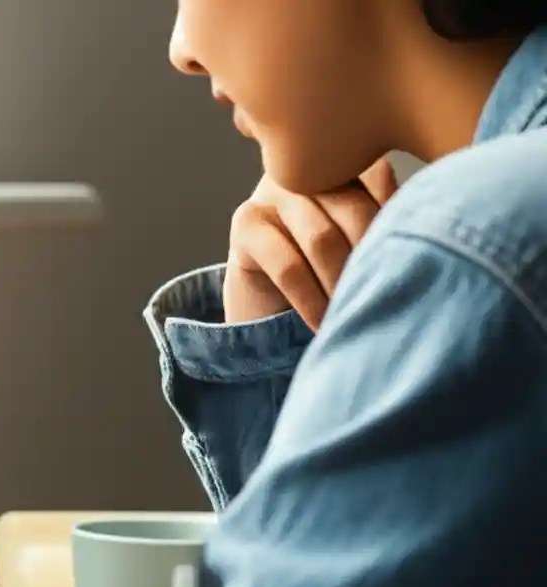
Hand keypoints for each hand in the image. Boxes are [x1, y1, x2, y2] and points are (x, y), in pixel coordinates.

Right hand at [225, 157, 397, 329]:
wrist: (268, 302)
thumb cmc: (331, 271)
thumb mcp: (367, 243)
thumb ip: (393, 222)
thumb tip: (441, 225)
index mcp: (345, 162)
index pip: (380, 176)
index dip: (396, 221)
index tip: (411, 262)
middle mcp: (308, 169)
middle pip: (354, 209)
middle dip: (371, 261)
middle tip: (387, 298)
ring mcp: (270, 191)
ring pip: (321, 238)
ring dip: (342, 285)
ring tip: (356, 315)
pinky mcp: (244, 223)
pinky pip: (287, 265)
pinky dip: (311, 301)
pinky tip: (323, 324)